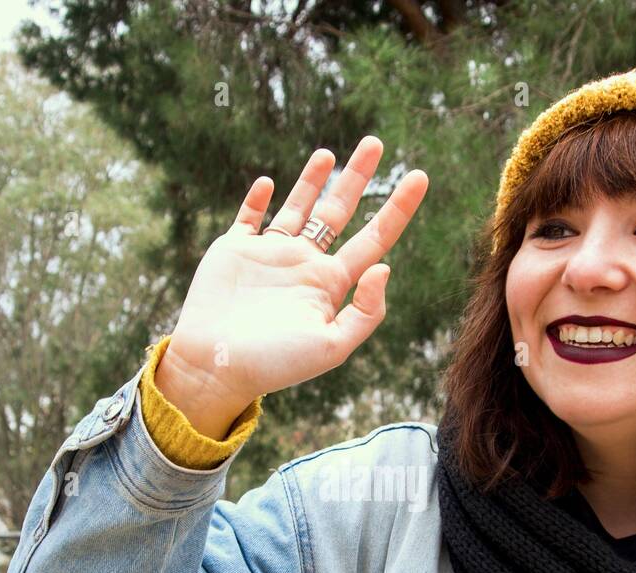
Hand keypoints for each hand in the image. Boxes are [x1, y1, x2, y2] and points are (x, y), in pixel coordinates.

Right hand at [163, 136, 428, 414]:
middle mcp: (303, 264)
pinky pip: (249, 217)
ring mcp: (269, 254)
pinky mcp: (234, 250)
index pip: (373, 239)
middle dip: (357, 177)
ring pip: (297, 207)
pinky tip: (267, 182)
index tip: (420, 177)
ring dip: (313, 179)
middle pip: (338, 211)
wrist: (216, 367)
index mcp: (329, 284)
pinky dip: (257, 199)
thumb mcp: (331, 346)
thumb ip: (364, 312)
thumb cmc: (275, 364)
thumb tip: (384, 266)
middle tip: (375, 142)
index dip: (398, 209)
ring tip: (329, 154)